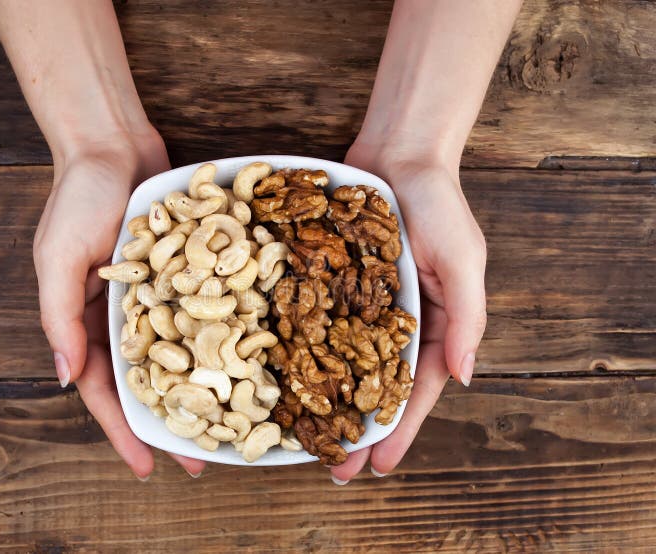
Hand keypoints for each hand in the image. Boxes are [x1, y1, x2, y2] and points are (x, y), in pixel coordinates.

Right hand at [33, 130, 204, 479]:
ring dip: (203, 387)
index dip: (124, 430)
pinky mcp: (184, 271)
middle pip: (150, 382)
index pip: (104, 390)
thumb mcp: (56, 257)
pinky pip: (204, 310)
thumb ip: (61, 318)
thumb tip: (67, 378)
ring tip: (232, 422)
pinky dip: (221, 335)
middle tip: (202, 460)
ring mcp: (157, 295)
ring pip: (182, 353)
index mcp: (88, 321)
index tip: (147, 468)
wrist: (111, 143)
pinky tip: (248, 358)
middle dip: (172, 422)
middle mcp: (125, 316)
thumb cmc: (76, 197)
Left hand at [330, 140, 487, 482]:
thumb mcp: (464, 260)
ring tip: (307, 438)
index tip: (378, 467)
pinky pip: (318, 321)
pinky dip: (306, 350)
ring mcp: (361, 303)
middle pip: (374, 386)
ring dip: (328, 400)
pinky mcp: (334, 280)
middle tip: (335, 471)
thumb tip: (467, 379)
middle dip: (358, 429)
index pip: (416, 391)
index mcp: (433, 325)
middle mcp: (395, 321)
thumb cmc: (439, 203)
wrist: (400, 151)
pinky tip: (285, 377)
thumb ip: (469, 319)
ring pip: (342, 362)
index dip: (399, 430)